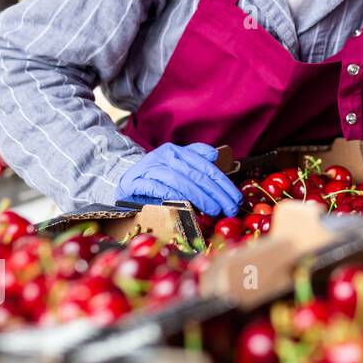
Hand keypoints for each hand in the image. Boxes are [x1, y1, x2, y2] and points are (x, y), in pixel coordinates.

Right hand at [116, 142, 240, 215]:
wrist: (126, 180)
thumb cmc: (159, 177)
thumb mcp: (179, 166)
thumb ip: (197, 160)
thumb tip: (215, 156)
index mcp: (178, 152)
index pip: (206, 168)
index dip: (223, 184)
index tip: (235, 199)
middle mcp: (164, 156)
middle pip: (196, 175)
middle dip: (216, 193)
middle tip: (229, 208)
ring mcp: (150, 168)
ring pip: (179, 181)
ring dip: (199, 197)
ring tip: (214, 209)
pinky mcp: (136, 182)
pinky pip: (158, 188)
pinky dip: (173, 196)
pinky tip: (187, 205)